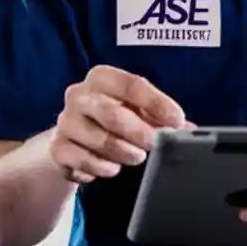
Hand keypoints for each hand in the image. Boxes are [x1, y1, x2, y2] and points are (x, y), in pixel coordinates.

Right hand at [50, 65, 189, 183]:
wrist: (73, 140)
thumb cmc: (113, 119)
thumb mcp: (137, 112)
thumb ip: (161, 118)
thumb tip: (189, 130)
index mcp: (102, 77)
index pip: (131, 84)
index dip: (157, 102)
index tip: (177, 119)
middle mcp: (79, 95)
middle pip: (110, 112)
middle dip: (137, 131)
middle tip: (154, 144)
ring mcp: (65, 121)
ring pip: (96, 138)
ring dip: (122, 151)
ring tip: (136, 157)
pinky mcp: (56, 148)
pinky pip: (80, 160)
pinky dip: (100, 167)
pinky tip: (111, 168)